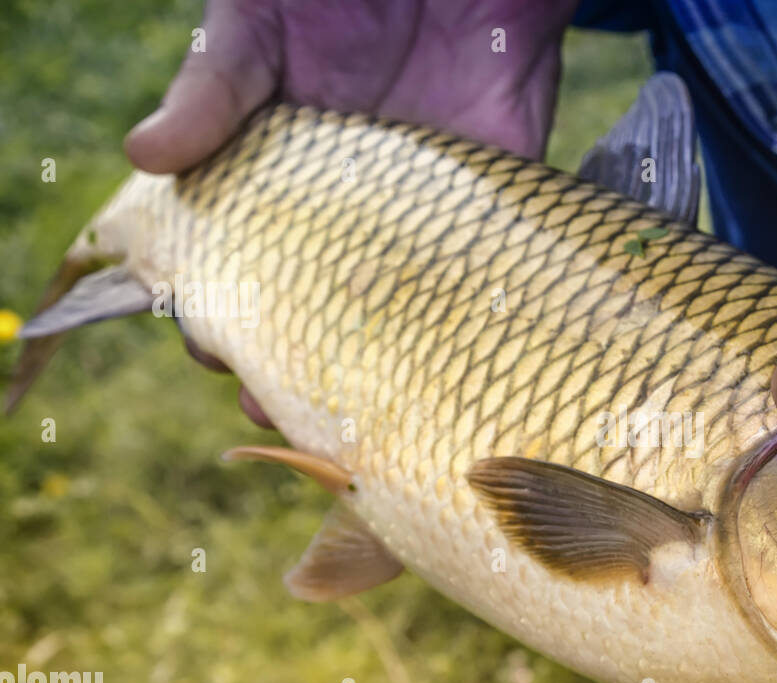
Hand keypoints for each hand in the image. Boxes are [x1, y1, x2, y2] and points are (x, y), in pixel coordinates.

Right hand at [128, 0, 578, 425]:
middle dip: (299, 362)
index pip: (245, 262)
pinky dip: (476, 321)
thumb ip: (215, 85)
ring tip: (364, 414)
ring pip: (400, 314)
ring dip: (383, 370)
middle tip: (286, 404)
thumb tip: (144, 156)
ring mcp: (426, 211)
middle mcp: (353, 210)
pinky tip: (459, 367)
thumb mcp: (257, 23)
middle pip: (320, 307)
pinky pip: (488, 270)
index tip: (216, 348)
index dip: (226, 311)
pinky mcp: (498, 193)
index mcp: (284, 176)